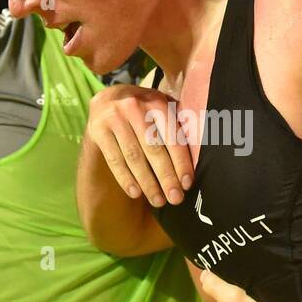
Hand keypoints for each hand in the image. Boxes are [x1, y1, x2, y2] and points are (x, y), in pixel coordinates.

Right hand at [87, 83, 193, 206]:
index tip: (187, 184)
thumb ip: (179, 124)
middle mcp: (134, 107)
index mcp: (156, 101)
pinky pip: (114, 159)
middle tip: (176, 199)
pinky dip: (125, 178)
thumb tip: (204, 153)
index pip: (172, 137)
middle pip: (153, 149)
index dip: (181, 162)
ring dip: (147, 183)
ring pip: (133, 157)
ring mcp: (113, 118)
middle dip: (166, 177)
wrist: (108, 100)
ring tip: (158, 201)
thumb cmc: (145, 111)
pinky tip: (136, 193)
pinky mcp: (97, 129)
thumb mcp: (162, 109)